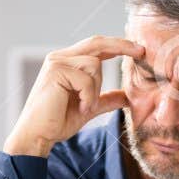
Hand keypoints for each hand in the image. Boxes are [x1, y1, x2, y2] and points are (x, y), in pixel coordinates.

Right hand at [4, 36, 144, 156]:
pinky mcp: (56, 71)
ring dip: (95, 89)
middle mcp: (60, 57)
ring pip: (94, 65)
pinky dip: (88, 96)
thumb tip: (126, 96)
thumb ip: (105, 99)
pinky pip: (86, 80)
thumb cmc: (57, 122)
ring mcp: (56, 63)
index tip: (139, 49)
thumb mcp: (89, 108)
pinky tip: (79, 107)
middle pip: (97, 43)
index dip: (118, 45)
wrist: (37, 135)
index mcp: (67, 62)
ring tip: (84, 106)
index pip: (96, 46)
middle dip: (121, 45)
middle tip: (141, 51)